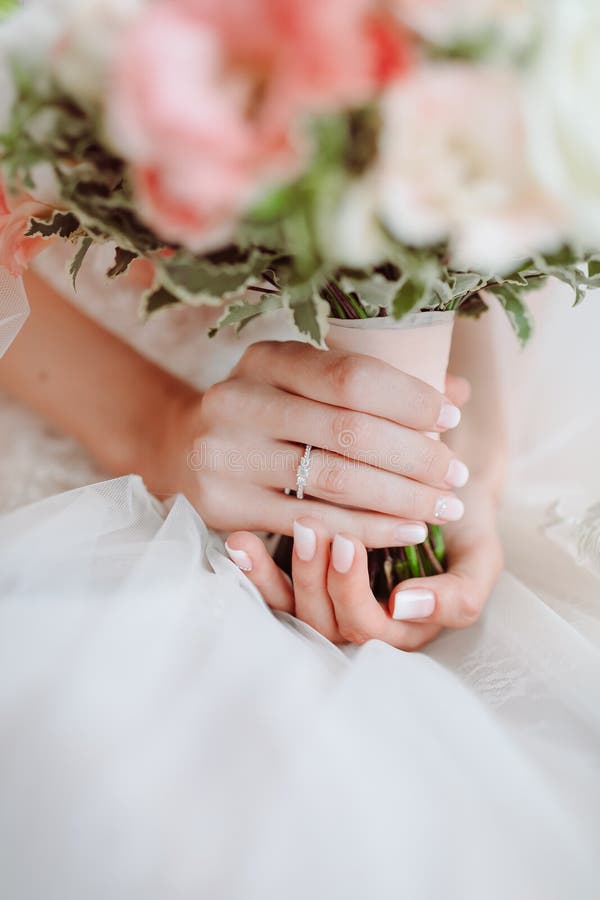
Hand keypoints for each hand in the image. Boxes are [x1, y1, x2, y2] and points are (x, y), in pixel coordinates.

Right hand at [175, 340, 468, 545]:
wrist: (179, 451)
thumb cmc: (264, 414)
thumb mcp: (303, 384)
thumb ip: (374, 386)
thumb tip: (456, 392)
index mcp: (266, 359)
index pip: (351, 376)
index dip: (409, 399)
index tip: (450, 419)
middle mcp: (241, 400)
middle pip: (349, 430)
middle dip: (416, 457)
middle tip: (456, 475)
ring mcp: (228, 455)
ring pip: (335, 480)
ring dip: (402, 498)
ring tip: (443, 507)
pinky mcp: (227, 504)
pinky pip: (313, 522)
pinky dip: (368, 530)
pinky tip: (407, 530)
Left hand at [224, 478, 501, 648]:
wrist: (436, 486)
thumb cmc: (461, 525)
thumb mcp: (480, 558)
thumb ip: (460, 593)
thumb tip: (404, 606)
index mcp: (403, 630)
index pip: (367, 629)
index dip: (351, 592)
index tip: (349, 541)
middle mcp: (362, 623)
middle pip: (324, 621)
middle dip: (314, 577)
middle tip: (313, 528)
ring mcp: (327, 603)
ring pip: (292, 610)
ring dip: (275, 576)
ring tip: (273, 534)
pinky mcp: (300, 581)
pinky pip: (271, 588)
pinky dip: (252, 568)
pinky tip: (237, 543)